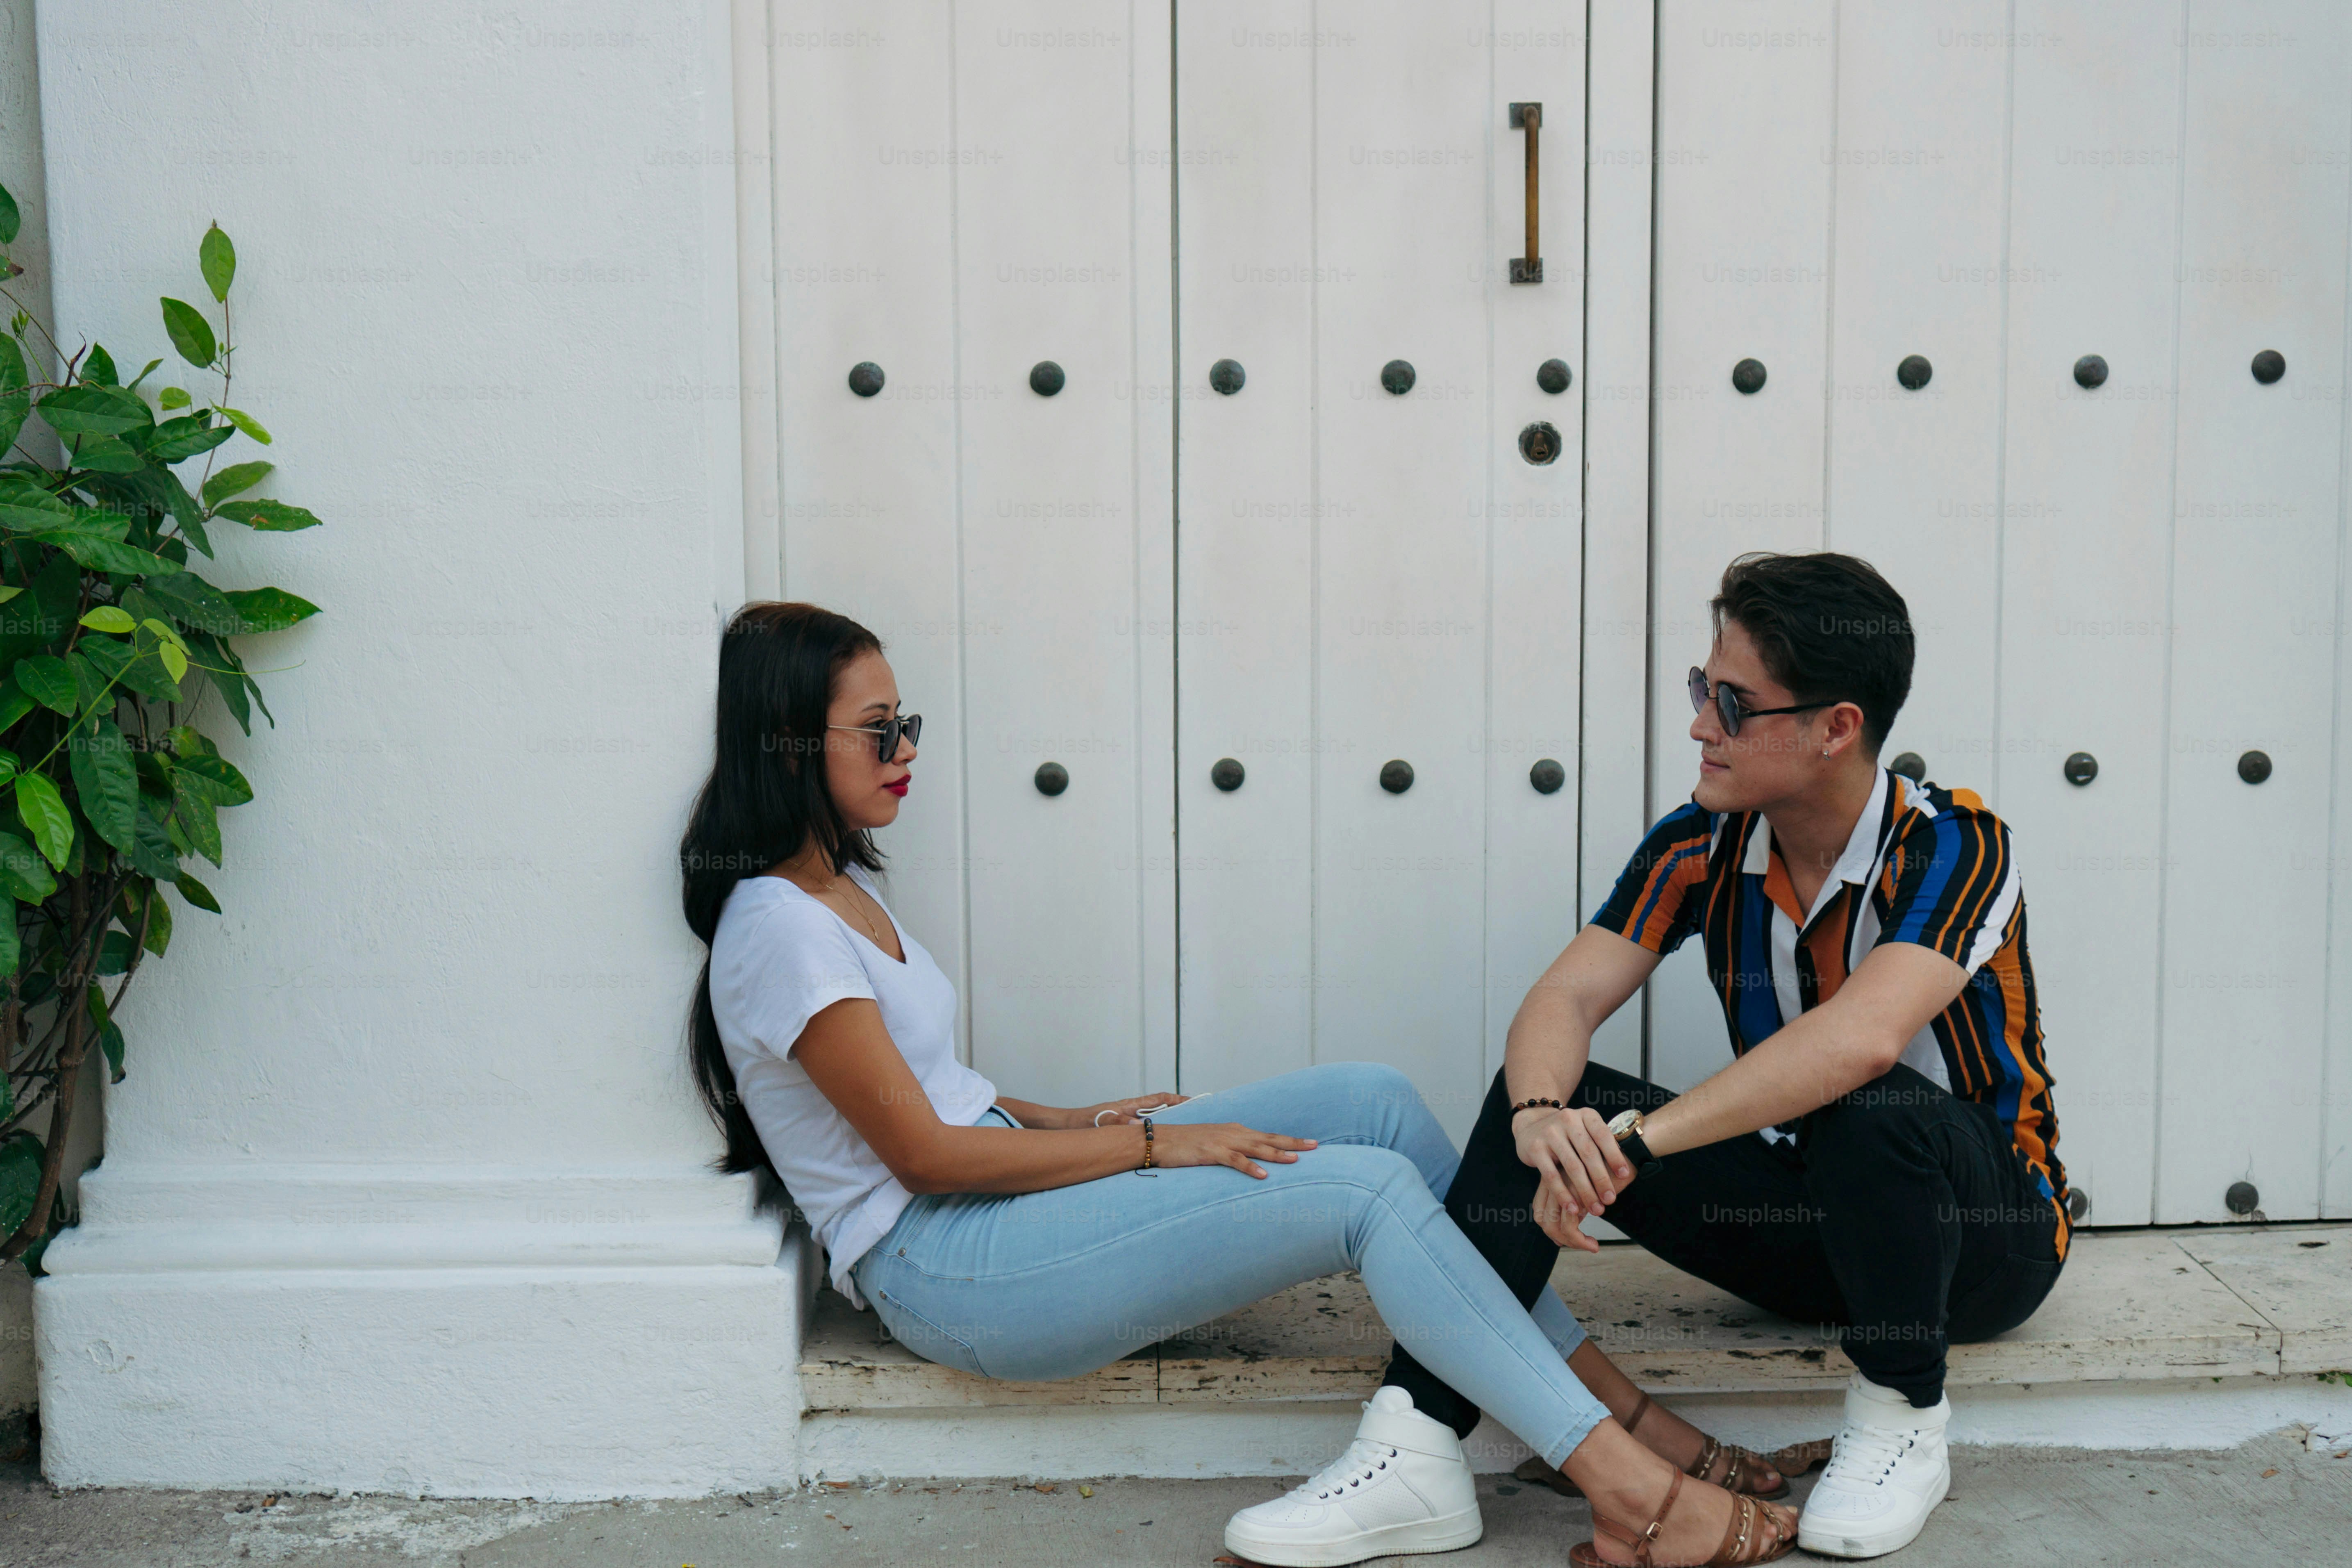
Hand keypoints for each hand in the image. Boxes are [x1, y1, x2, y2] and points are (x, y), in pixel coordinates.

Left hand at [1077, 1091, 1189, 1128]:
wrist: (1070, 1125)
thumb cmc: (1084, 1121)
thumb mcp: (1101, 1121)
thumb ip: (1118, 1122)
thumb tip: (1138, 1124)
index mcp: (1130, 1105)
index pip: (1159, 1099)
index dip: (1176, 1100)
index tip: (1193, 1102)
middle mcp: (1132, 1111)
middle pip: (1161, 1108)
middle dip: (1178, 1111)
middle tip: (1196, 1118)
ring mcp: (1129, 1120)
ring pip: (1155, 1119)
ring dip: (1169, 1123)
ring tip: (1184, 1131)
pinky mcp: (1124, 1128)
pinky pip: (1146, 1129)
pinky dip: (1156, 1132)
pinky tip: (1161, 1143)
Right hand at [1148, 1121, 1316, 1178]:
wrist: (1160, 1140)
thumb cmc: (1186, 1145)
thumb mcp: (1214, 1145)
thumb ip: (1233, 1150)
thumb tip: (1250, 1161)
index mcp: (1235, 1131)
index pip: (1268, 1136)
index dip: (1290, 1140)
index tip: (1310, 1143)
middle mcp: (1233, 1133)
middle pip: (1269, 1138)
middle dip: (1293, 1142)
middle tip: (1316, 1146)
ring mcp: (1223, 1141)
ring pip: (1256, 1147)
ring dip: (1277, 1153)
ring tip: (1296, 1160)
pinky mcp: (1211, 1152)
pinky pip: (1235, 1161)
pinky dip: (1250, 1167)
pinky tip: (1263, 1176)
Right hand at [1513, 1105, 1634, 1222]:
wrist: (1531, 1124)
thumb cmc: (1567, 1133)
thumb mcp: (1585, 1129)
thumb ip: (1601, 1144)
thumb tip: (1626, 1172)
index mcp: (1585, 1115)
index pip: (1603, 1135)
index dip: (1615, 1156)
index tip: (1625, 1175)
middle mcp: (1568, 1120)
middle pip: (1589, 1154)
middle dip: (1602, 1179)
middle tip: (1611, 1200)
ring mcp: (1550, 1133)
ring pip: (1572, 1167)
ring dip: (1585, 1191)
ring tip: (1596, 1208)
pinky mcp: (1536, 1148)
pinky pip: (1551, 1175)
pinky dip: (1563, 1194)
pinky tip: (1572, 1208)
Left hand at [1531, 1170, 1600, 1252]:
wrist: (1626, 1157)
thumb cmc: (1607, 1174)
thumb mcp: (1585, 1192)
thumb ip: (1571, 1208)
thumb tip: (1560, 1239)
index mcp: (1551, 1179)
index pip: (1540, 1212)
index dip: (1552, 1230)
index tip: (1568, 1239)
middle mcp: (1552, 1181)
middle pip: (1544, 1221)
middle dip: (1561, 1239)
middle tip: (1582, 1244)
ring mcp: (1561, 1187)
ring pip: (1554, 1226)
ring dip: (1573, 1242)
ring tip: (1590, 1245)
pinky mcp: (1575, 1194)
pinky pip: (1570, 1226)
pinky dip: (1580, 1240)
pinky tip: (1594, 1244)